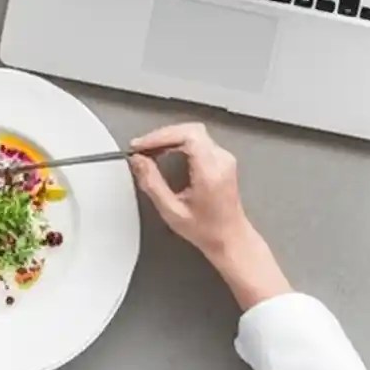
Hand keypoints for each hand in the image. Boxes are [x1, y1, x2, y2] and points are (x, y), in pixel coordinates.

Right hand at [130, 123, 290, 309]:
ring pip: (194, 133)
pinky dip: (179, 142)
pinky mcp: (222, 160)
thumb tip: (138, 161)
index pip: (187, 136)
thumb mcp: (172, 211)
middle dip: (162, 135)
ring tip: (150, 150)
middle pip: (190, 130)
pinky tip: (165, 152)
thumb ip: (152, 183)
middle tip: (142, 147)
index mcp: (210, 172)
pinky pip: (199, 141)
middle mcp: (221, 161)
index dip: (161, 136)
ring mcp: (224, 158)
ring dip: (170, 138)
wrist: (230, 238)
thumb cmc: (206, 230)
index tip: (141, 146)